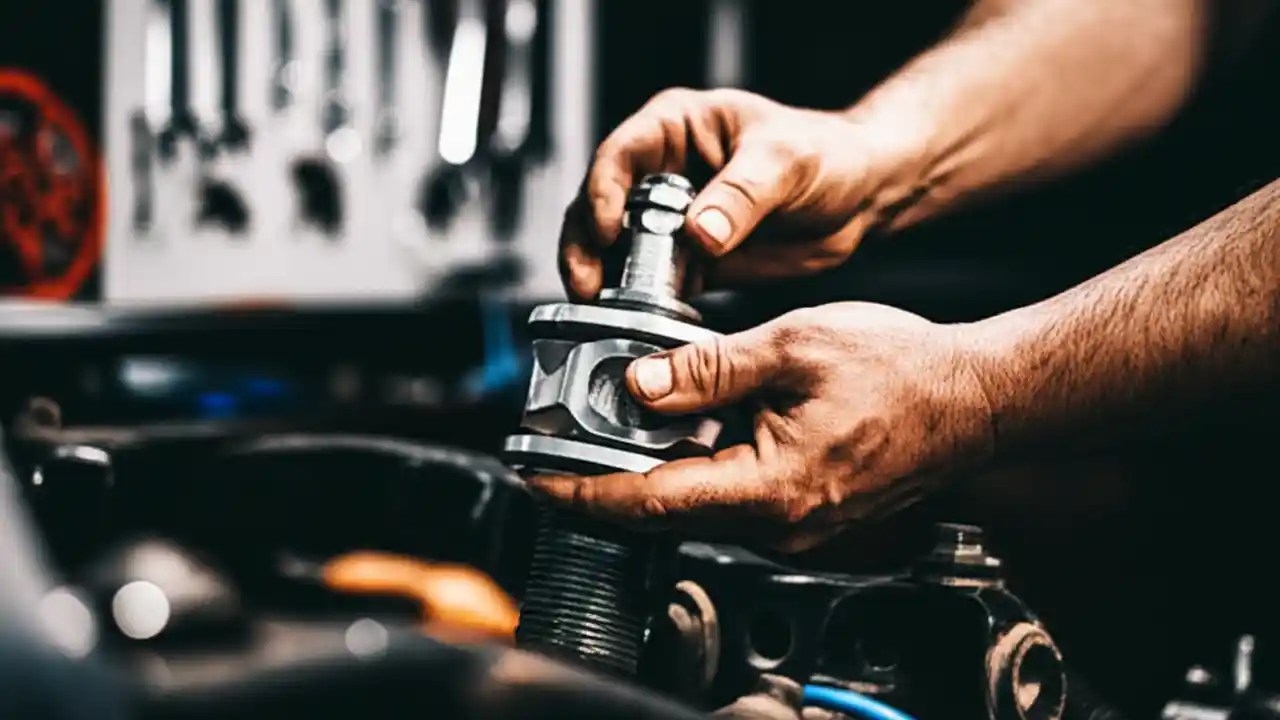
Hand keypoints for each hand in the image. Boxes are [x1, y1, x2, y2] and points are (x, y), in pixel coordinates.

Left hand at [528, 303, 995, 552]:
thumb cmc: (904, 373)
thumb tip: (641, 384)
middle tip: (562, 444)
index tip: (537, 478)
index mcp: (770, 486)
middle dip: (607, 479)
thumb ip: (708, 370)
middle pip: (665, 510)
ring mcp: (794, 528)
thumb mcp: (793, 346)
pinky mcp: (806, 518)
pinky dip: (698, 469)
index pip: (649, 500)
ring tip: (622, 424)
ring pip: (698, 506)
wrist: (975, 402)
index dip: (582, 491)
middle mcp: (779, 524)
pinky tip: (690, 429)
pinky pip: (733, 500)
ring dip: (655, 469)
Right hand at [559, 89, 906, 299]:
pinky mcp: (687, 260)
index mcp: (676, 128)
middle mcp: (663, 171)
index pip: (621, 154)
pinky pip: (650, 281)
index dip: (603, 192)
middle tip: (586, 281)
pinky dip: (637, 301)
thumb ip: (742, 196)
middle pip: (599, 203)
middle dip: (584, 243)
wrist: (859, 197)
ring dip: (601, 275)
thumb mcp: (787, 162)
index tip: (608, 229)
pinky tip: (635, 320)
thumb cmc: (827, 154)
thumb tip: (700, 233)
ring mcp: (671, 217)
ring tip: (598, 304)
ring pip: (613, 246)